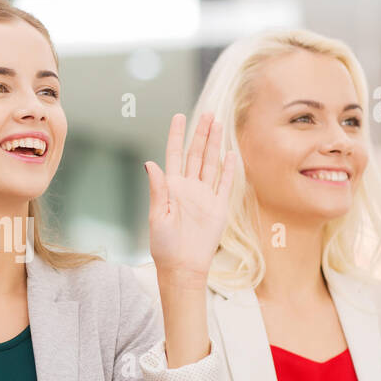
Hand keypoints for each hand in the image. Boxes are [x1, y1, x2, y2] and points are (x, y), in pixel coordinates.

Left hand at [145, 112, 234, 286]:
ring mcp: (204, 196)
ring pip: (211, 164)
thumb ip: (158, 189)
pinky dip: (228, 169)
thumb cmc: (164, 245)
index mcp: (172, 188)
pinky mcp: (218, 207)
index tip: (178, 116)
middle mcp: (188, 188)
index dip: (176, 136)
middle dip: (201, 133)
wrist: (183, 266)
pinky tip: (229, 154)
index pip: (174, 155)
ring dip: (214, 145)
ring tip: (218, 125)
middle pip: (196, 154)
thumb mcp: (157, 216)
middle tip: (207, 113)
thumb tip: (150, 163)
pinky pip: (224, 184)